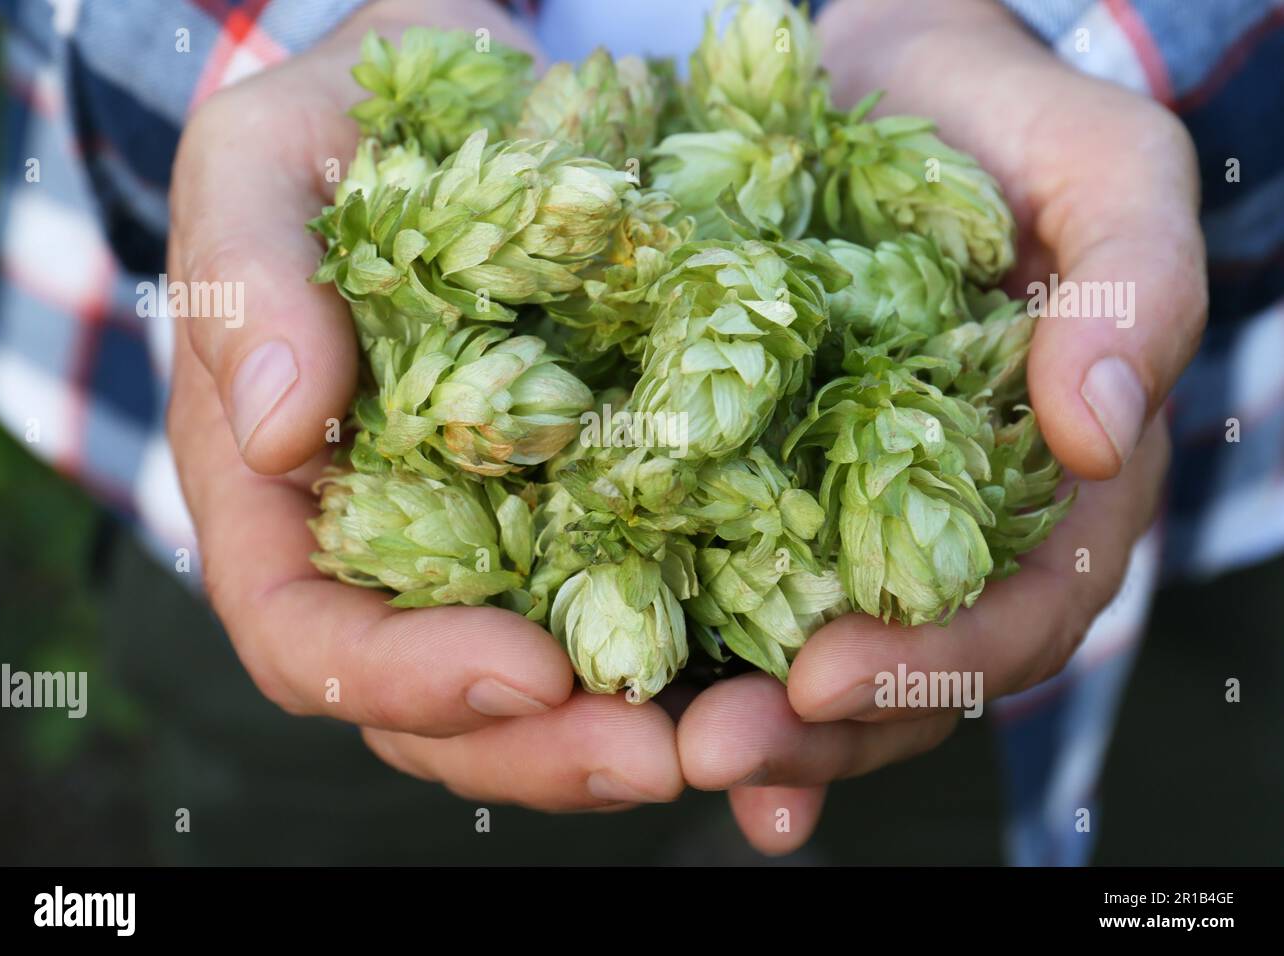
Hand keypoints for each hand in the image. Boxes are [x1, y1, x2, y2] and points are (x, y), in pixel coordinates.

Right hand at [166, 0, 681, 810]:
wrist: (475, 102)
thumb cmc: (346, 129)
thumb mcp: (266, 164)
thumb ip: (247, 280)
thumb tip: (274, 431)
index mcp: (285, 500)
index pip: (308, 637)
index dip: (401, 681)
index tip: (522, 675)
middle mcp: (392, 550)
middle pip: (436, 708)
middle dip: (540, 748)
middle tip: (655, 757)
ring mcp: (500, 543)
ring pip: (546, 688)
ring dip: (630, 733)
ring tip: (733, 738)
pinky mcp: (600, 513)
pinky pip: (644, 606)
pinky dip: (705, 658)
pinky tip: (785, 675)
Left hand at [676, 0, 1204, 853]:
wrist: (890, 87)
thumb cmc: (1010, 130)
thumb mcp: (1104, 173)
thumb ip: (1134, 288)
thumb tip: (1100, 429)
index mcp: (1048, 490)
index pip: (1016, 615)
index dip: (935, 664)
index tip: (831, 676)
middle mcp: (948, 530)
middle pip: (902, 673)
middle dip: (816, 729)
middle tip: (715, 749)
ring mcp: (848, 517)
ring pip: (810, 656)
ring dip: (747, 719)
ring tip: (663, 747)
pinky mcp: (759, 483)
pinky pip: (726, 583)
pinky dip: (688, 649)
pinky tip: (636, 700)